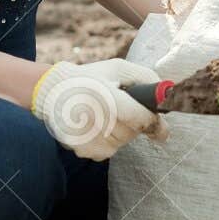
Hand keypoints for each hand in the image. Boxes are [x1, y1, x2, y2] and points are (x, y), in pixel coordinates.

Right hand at [31, 59, 169, 160]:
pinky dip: (106, 140)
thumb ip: (146, 78)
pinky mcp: (83, 150)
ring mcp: (89, 139)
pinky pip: (108, 150)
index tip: (161, 130)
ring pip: (122, 142)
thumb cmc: (89, 78)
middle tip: (118, 108)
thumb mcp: (117, 69)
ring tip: (102, 114)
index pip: (142, 120)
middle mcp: (97, 122)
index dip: (155, 124)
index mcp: (107, 99)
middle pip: (133, 132)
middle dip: (133, 122)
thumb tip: (168, 95)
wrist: (50, 92)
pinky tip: (93, 126)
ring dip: (119, 131)